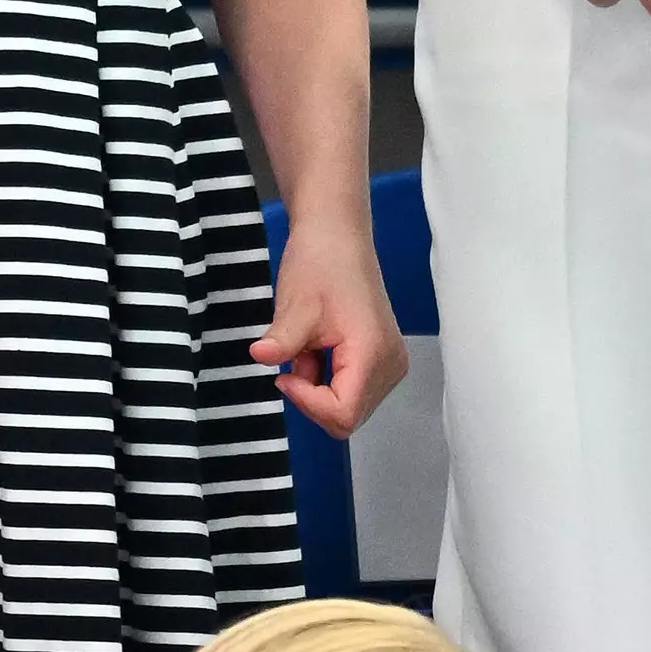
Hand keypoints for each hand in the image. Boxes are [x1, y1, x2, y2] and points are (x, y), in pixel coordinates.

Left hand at [254, 213, 410, 437]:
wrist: (336, 235)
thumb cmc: (318, 264)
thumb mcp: (295, 305)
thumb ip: (282, 340)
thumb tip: (259, 357)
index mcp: (373, 353)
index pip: (344, 414)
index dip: (308, 403)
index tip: (285, 373)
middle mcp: (391, 365)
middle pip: (348, 416)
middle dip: (312, 397)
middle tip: (294, 358)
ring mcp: (390, 363)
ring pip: (349, 407)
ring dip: (319, 389)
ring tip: (307, 349)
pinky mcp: (383, 359)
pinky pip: (353, 390)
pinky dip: (328, 380)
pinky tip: (318, 349)